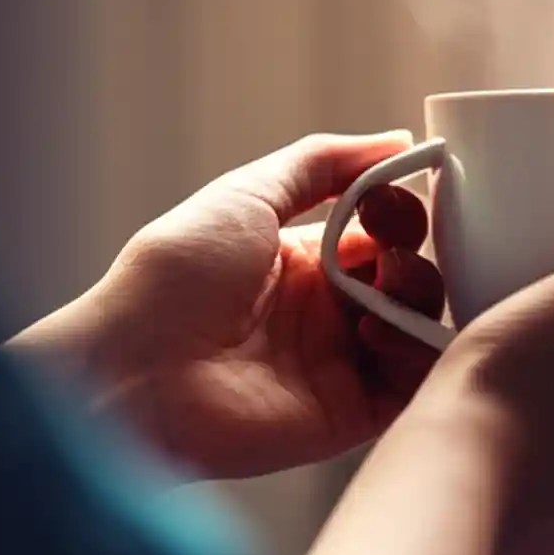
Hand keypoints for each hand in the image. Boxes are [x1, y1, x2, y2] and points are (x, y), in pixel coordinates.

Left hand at [22, 133, 444, 478]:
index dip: (400, 216)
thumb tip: (397, 140)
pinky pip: (412, 384)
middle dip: (415, 257)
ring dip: (419, 300)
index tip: (393, 205)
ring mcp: (341, 363)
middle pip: (410, 278)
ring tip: (384, 291)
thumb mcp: (245, 194)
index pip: (383, 234)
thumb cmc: (172, 279)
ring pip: (421, 327)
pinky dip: (417, 355)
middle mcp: (329, 312)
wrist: (132, 371)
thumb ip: (322, 163)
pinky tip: (376, 333)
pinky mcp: (350, 413)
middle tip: (390, 253)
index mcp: (305, 261)